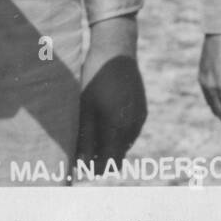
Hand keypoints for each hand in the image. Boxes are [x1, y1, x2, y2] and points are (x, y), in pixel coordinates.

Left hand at [75, 17, 146, 169]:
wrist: (115, 51)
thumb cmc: (93, 78)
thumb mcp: (84, 109)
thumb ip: (85, 140)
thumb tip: (81, 166)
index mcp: (118, 127)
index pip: (109, 164)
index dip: (94, 169)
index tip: (79, 165)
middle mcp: (133, 126)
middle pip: (117, 156)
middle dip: (100, 158)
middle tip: (81, 148)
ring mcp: (140, 118)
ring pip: (123, 144)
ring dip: (108, 144)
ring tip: (90, 129)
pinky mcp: (142, 110)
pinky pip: (129, 131)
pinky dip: (116, 132)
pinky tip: (103, 117)